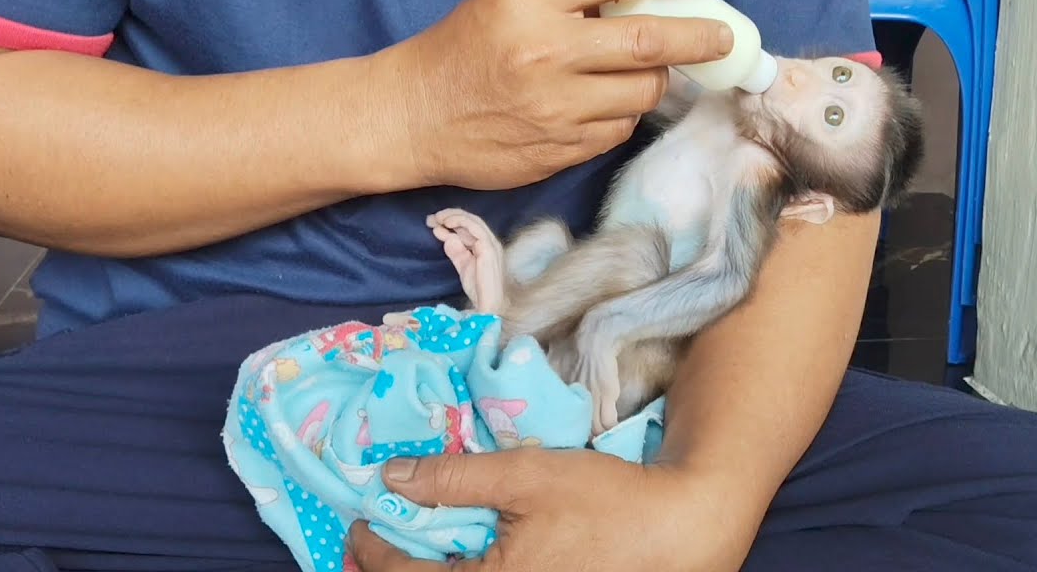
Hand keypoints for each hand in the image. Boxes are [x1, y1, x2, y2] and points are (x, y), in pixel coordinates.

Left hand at [347, 448, 759, 571]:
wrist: (678, 531)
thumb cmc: (605, 500)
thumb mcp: (526, 475)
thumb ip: (455, 478)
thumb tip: (393, 477)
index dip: (374, 551)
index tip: (358, 523)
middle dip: (391, 571)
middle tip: (370, 544)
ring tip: (410, 555)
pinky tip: (462, 561)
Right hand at [378, 0, 733, 189]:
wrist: (415, 115)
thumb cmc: (465, 48)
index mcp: (530, 0)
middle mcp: (547, 53)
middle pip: (649, 41)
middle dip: (699, 36)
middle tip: (722, 35)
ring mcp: (556, 108)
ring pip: (642, 92)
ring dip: (655, 79)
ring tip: (643, 70)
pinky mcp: (560, 150)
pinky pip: (618, 130)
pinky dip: (623, 114)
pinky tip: (604, 103)